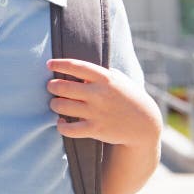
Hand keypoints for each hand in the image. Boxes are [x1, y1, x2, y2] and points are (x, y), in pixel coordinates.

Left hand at [45, 58, 161, 147]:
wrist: (144, 123)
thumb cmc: (127, 96)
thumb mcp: (117, 78)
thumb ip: (97, 73)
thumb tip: (74, 69)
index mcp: (104, 78)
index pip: (76, 66)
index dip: (59, 64)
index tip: (49, 64)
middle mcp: (98, 94)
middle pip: (62, 87)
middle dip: (52, 86)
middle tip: (51, 86)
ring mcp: (96, 112)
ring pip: (61, 106)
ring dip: (54, 104)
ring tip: (57, 103)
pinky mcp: (95, 130)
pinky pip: (68, 129)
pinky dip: (60, 125)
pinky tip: (61, 121)